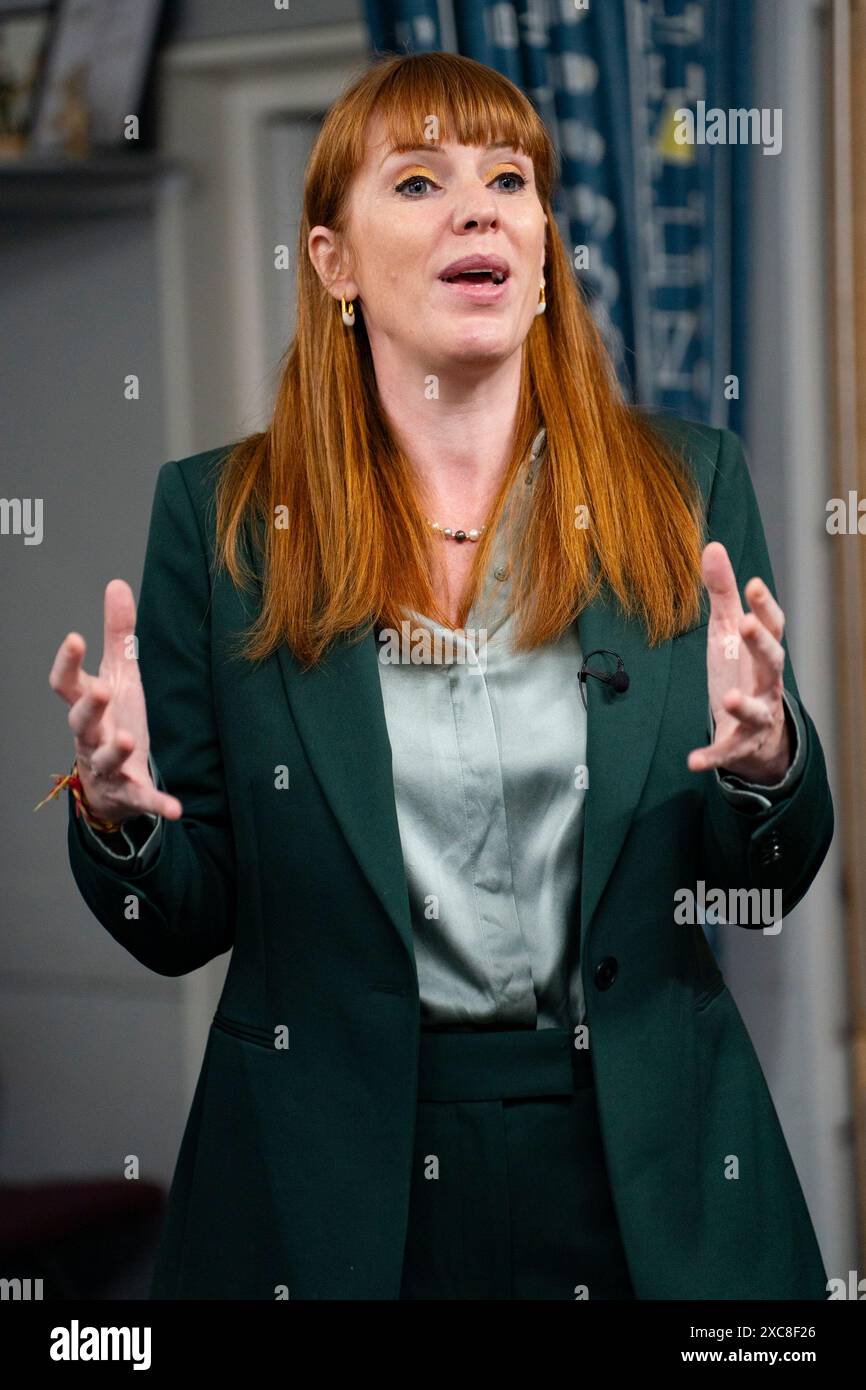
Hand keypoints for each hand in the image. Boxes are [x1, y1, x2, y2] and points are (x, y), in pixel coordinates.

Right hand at [48, 579, 182, 824]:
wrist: (111, 785)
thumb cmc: (113, 720)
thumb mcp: (118, 676)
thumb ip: (117, 635)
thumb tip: (117, 584)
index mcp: (87, 706)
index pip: (67, 685)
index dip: (67, 663)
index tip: (74, 638)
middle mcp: (90, 736)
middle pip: (81, 721)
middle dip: (90, 706)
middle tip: (102, 689)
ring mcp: (109, 766)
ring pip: (107, 758)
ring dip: (117, 749)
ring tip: (130, 740)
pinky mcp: (131, 791)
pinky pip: (144, 798)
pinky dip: (157, 803)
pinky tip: (175, 808)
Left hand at [687, 542, 790, 783]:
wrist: (757, 736)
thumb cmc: (742, 674)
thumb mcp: (727, 632)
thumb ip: (722, 593)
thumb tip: (712, 545)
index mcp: (762, 654)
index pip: (772, 627)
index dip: (765, 606)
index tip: (754, 583)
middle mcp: (766, 683)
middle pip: (772, 662)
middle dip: (760, 643)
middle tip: (745, 623)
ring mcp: (756, 715)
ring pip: (756, 709)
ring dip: (742, 704)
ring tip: (726, 699)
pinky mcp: (739, 743)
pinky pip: (726, 751)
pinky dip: (712, 756)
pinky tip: (693, 762)